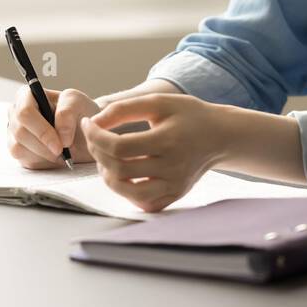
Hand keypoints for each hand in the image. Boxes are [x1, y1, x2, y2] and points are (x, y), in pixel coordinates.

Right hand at [6, 86, 100, 168]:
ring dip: (44, 154)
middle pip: (20, 132)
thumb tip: (60, 136)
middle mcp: (15, 113)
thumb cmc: (78, 112)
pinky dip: (41, 161)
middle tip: (64, 152)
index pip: (25, 112)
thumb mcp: (78, 102)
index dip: (42, 130)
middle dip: (44, 146)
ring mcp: (14, 132)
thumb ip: (68, 112)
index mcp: (27, 95)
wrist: (83, 131)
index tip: (62, 144)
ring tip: (62, 152)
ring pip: (18, 148)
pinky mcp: (18, 150)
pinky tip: (54, 155)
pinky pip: (23, 159)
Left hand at [80, 93, 231, 212]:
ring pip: (129, 193)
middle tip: (95, 139)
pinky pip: (144, 203)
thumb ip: (124, 108)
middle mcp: (172, 167)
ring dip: (108, 176)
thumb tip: (95, 121)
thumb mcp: (158, 102)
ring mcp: (175, 185)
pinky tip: (123, 174)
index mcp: (167, 140)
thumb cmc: (188, 115)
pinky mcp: (175, 195)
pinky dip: (127, 192)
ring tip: (106, 159)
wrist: (219, 135)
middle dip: (97, 153)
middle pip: (120, 170)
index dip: (96, 136)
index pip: (119, 147)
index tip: (88, 124)